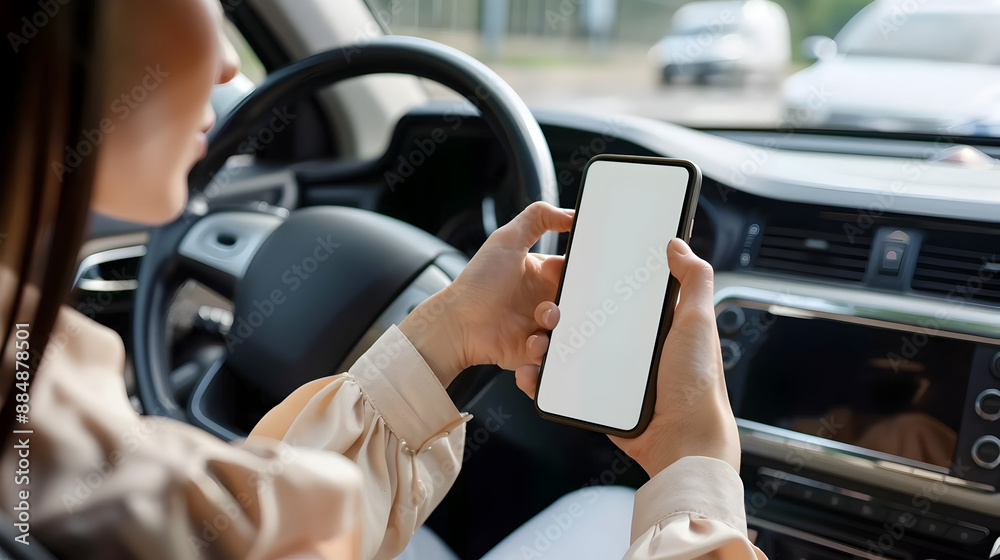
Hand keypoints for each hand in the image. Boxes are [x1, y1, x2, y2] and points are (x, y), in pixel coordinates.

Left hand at [399, 202, 573, 386]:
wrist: (458, 323)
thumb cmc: (479, 282)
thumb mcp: (507, 239)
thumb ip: (538, 218)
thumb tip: (570, 213)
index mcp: (542, 275)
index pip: (575, 273)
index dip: (583, 275)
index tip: (583, 276)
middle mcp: (544, 300)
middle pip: (577, 304)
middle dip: (575, 306)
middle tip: (557, 304)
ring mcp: (540, 328)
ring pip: (569, 331)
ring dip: (558, 328)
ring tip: (540, 325)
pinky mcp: (534, 351)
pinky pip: (553, 355)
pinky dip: (545, 351)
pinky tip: (530, 343)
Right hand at [514, 239, 740, 476]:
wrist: (683, 441)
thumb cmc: (697, 383)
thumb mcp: (698, 322)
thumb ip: (694, 280)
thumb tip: (677, 244)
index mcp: (655, 327)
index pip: (620, 297)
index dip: (597, 284)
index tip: (574, 274)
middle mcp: (631, 348)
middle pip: (586, 322)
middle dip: (560, 315)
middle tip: (548, 311)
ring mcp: (612, 374)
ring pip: (569, 353)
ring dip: (545, 346)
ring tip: (537, 344)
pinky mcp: (598, 399)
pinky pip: (564, 386)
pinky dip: (544, 380)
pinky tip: (533, 373)